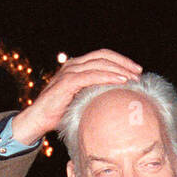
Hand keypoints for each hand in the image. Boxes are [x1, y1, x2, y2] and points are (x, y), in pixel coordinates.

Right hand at [10, 49, 142, 146]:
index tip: (135, 71)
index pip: (102, 57)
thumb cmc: (58, 114)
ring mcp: (70, 72)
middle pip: (103, 56)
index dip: (120, 61)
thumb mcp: (79, 102)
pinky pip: (91, 75)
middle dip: (123, 62)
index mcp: (77, 67)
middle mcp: (73, 65)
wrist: (37, 120)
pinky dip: (107, 76)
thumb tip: (112, 103)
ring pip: (99, 63)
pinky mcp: (67, 82)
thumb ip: (92, 96)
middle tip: (138, 72)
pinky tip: (120, 81)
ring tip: (133, 77)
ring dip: (119, 69)